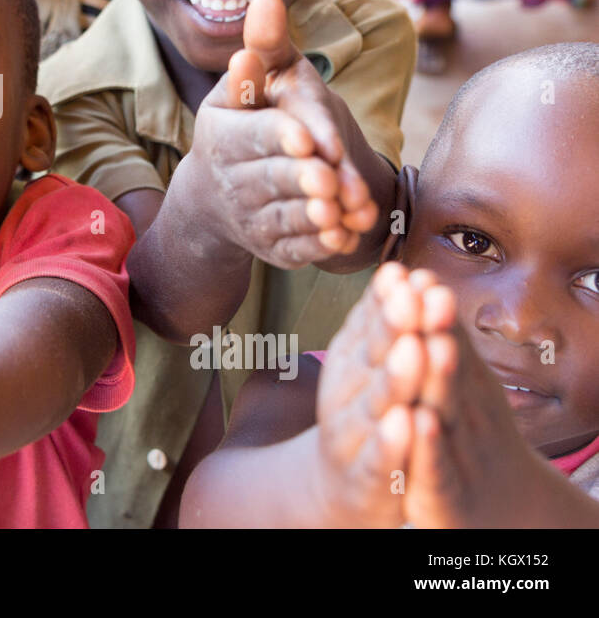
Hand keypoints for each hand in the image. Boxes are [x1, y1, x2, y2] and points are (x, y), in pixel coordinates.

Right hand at [189, 0, 375, 267]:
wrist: (221, 194)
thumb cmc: (249, 122)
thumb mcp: (255, 81)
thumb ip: (265, 44)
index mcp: (221, 135)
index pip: (251, 135)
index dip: (278, 136)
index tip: (305, 138)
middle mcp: (230, 180)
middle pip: (270, 178)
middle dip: (300, 179)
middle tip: (327, 178)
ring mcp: (251, 218)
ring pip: (285, 217)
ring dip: (315, 215)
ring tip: (342, 211)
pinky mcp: (272, 248)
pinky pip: (296, 250)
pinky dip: (320, 246)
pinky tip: (344, 238)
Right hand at [312, 263, 431, 526]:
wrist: (339, 485)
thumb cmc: (362, 413)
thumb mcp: (365, 363)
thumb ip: (378, 323)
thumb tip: (398, 268)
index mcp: (351, 361)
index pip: (370, 326)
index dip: (388, 303)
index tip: (406, 274)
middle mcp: (347, 392)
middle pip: (373, 358)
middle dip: (394, 328)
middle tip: (413, 298)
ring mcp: (353, 435)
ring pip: (376, 404)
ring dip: (396, 377)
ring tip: (415, 349)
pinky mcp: (364, 478)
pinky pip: (378, 458)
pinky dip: (391, 442)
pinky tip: (407, 423)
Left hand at [403, 292, 554, 527]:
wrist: (494, 512)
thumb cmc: (462, 436)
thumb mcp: (450, 386)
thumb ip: (437, 336)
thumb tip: (418, 277)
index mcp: (459, 385)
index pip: (444, 342)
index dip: (431, 311)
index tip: (416, 273)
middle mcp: (463, 414)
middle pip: (447, 368)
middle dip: (436, 330)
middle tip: (427, 293)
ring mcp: (456, 454)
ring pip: (445, 412)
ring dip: (437, 378)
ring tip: (429, 343)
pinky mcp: (444, 494)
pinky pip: (435, 467)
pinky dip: (427, 445)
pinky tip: (418, 421)